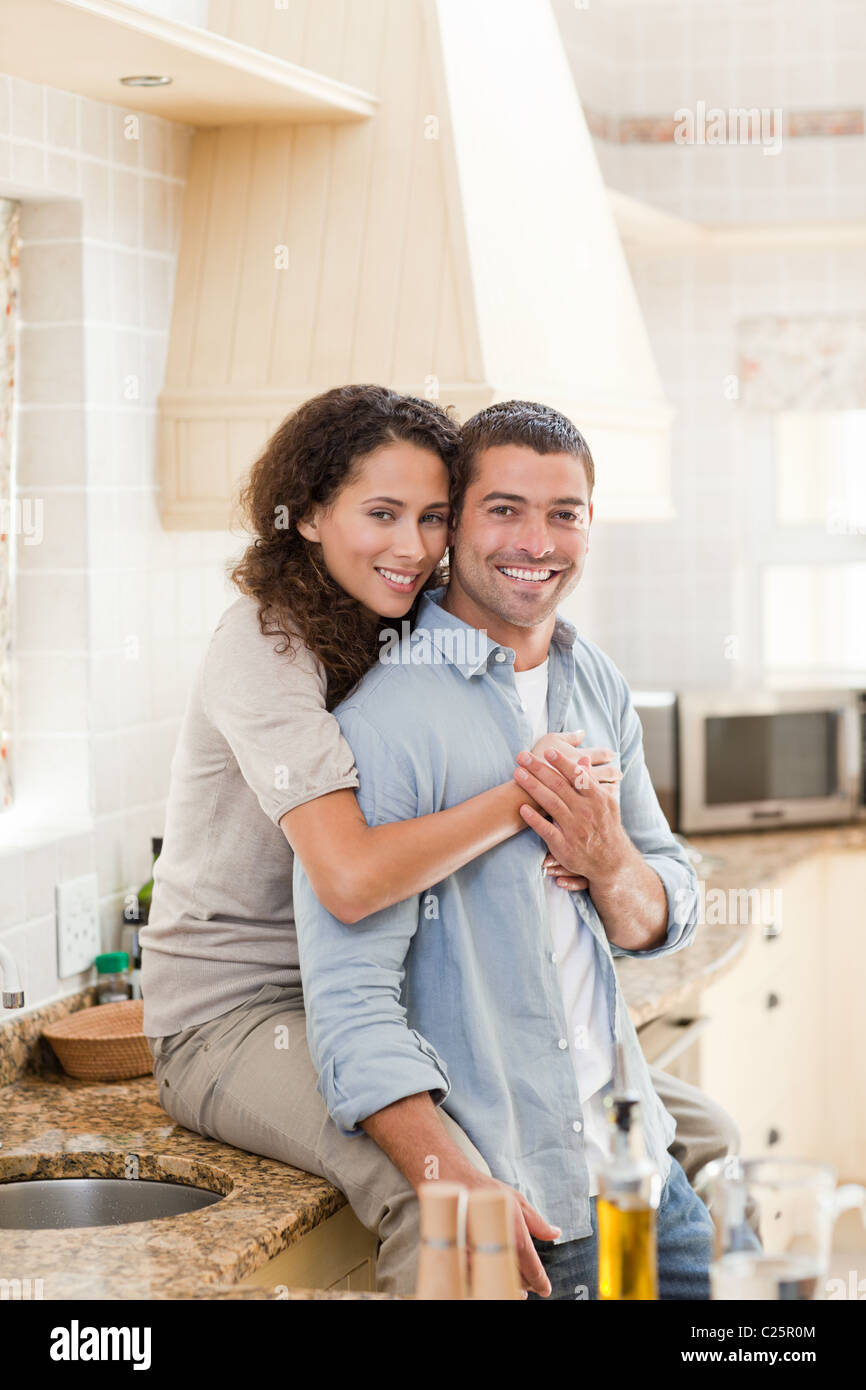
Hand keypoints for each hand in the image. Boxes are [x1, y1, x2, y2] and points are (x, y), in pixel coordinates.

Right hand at [426, 1163, 558, 1296]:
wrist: (454, 1185)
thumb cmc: (487, 1191)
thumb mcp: (518, 1201)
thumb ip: (538, 1223)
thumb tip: (555, 1233)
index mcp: (516, 1236)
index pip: (533, 1269)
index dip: (541, 1282)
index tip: (545, 1289)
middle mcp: (500, 1249)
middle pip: (517, 1278)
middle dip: (527, 1284)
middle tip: (533, 1286)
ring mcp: (481, 1255)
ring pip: (498, 1279)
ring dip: (509, 1285)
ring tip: (518, 1289)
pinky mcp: (465, 1256)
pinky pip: (480, 1275)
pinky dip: (490, 1278)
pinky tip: (494, 1278)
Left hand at [513, 751, 629, 886]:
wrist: (611, 862)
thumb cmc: (606, 827)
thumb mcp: (607, 803)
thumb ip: (593, 782)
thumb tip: (583, 759)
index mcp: (597, 798)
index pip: (577, 776)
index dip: (562, 762)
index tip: (547, 750)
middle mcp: (586, 811)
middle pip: (559, 786)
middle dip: (539, 769)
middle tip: (522, 756)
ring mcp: (574, 828)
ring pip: (551, 803)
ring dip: (532, 787)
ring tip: (517, 774)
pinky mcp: (564, 845)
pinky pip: (546, 830)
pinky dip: (534, 819)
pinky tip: (522, 808)